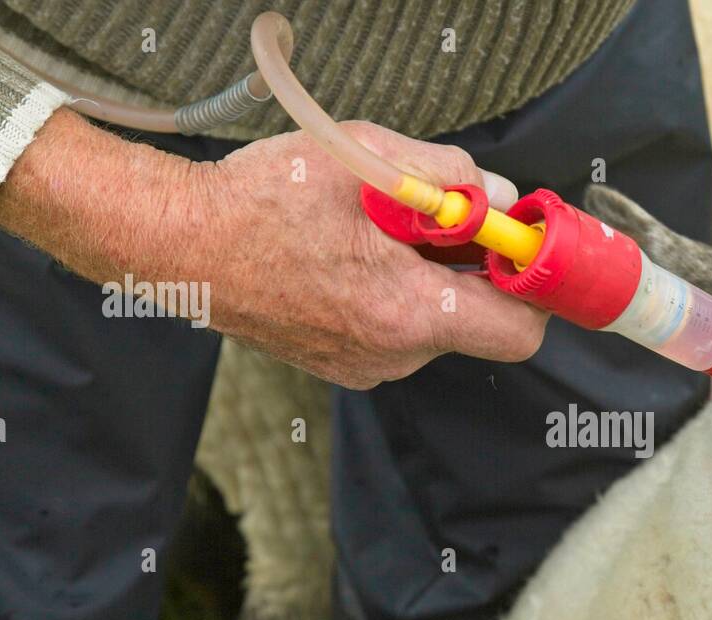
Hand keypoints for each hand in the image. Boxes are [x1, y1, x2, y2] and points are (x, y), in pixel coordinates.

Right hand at [0, 109, 545, 388]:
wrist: (178, 245)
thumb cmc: (260, 202)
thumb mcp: (366, 160)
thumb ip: (449, 177)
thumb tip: (497, 196)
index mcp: (408, 312)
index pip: (520, 330)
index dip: (533, 288)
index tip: (519, 250)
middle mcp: (393, 354)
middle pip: (477, 323)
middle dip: (473, 270)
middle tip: (440, 219)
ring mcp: (365, 367)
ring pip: (435, 325)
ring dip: (428, 279)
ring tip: (379, 232)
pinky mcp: (340, 365)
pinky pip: (396, 331)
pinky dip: (394, 295)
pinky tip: (354, 256)